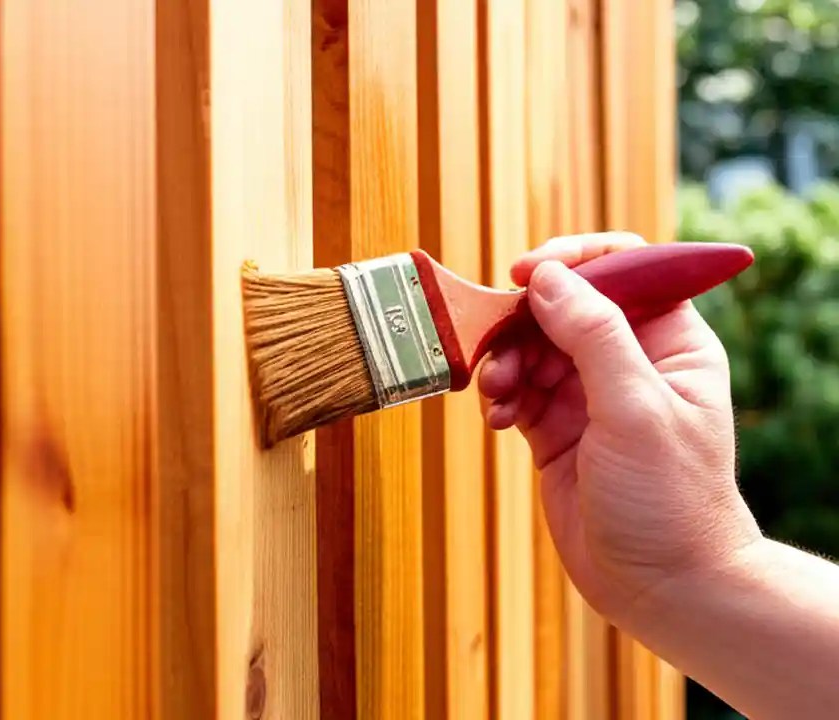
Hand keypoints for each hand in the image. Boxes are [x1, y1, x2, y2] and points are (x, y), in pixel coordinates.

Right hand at [478, 232, 762, 631]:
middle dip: (522, 321)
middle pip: (561, 305)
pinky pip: (515, 390)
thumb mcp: (635, 408)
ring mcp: (588, 394)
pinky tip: (499, 421)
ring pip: (530, 346)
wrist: (662, 585)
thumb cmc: (671, 499)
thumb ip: (593, 336)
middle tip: (498, 350)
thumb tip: (546, 277)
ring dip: (504, 362)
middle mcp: (628, 359)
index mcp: (669, 340)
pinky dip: (498, 397)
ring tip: (499, 395)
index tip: (525, 272)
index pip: (623, 267)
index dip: (573, 259)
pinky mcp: (554, 428)